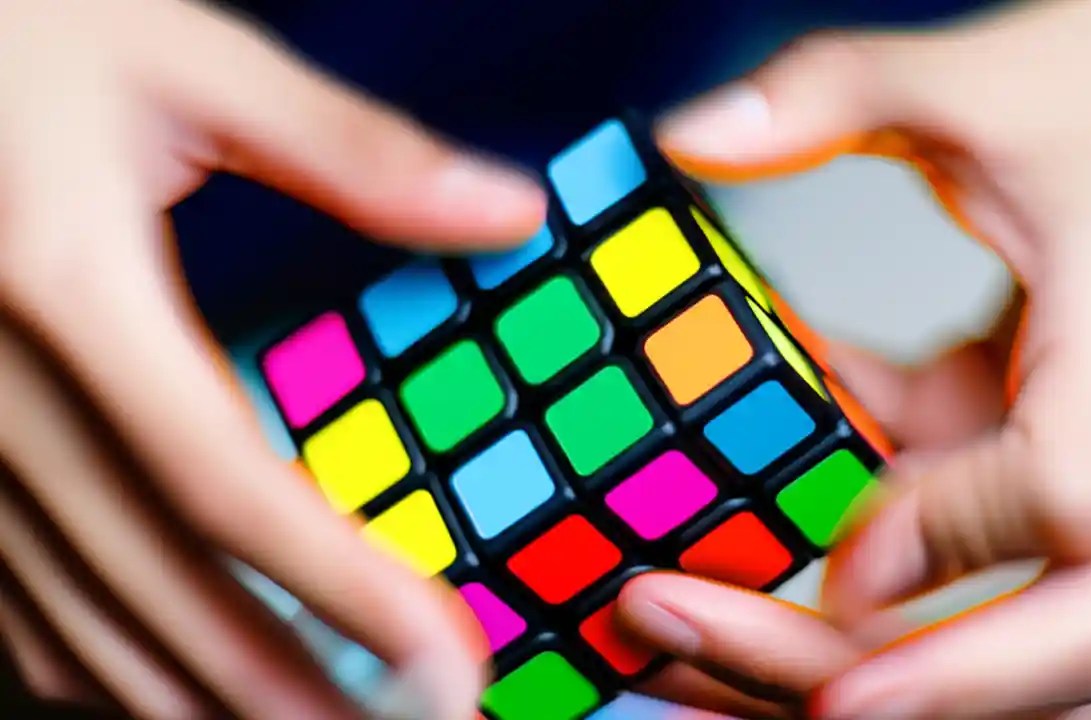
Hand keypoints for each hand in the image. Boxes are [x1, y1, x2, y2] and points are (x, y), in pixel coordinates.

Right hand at [0, 1, 544, 717]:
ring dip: (205, 703)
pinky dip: (102, 669)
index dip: (346, 590)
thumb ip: (349, 149)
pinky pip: (14, 602)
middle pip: (157, 590)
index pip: (229, 486)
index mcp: (71, 293)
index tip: (450, 664)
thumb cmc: (26, 35)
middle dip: (290, 690)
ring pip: (80, 621)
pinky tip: (174, 695)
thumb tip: (512, 209)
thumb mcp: (185, 60)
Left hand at [619, 0, 1090, 715]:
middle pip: (1082, 632)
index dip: (941, 543)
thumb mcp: (983, 76)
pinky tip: (785, 550)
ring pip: (1051, 640)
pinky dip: (898, 588)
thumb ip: (834, 93)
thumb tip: (696, 132)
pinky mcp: (1076, 456)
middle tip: (745, 665)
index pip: (1067, 497)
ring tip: (739, 661)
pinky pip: (999, 567)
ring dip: (909, 675)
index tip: (831, 560)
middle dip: (921, 682)